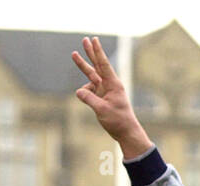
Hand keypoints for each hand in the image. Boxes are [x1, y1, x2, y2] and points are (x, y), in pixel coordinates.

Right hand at [72, 37, 152, 158]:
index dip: (97, 52)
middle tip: (85, 39)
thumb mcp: (102, 109)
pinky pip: (88, 91)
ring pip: (91, 75)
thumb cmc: (118, 120)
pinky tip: (89, 102)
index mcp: (113, 85)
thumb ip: (89, 99)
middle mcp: (109, 85)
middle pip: (97, 65)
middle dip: (90, 52)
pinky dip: (85, 94)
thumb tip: (78, 91)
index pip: (103, 65)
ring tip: (73, 54)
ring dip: (82, 66)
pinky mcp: (100, 97)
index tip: (94, 39)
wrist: (125, 132)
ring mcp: (104, 90)